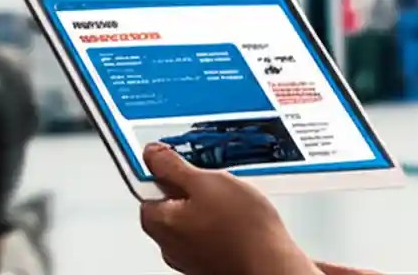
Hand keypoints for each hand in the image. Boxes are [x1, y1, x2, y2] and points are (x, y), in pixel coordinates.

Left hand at [139, 143, 320, 274]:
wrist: (269, 262)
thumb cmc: (241, 228)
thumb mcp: (206, 181)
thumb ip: (174, 167)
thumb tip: (152, 154)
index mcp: (160, 222)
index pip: (149, 190)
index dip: (168, 173)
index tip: (186, 163)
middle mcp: (169, 245)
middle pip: (172, 206)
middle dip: (193, 191)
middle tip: (217, 182)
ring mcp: (190, 257)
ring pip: (193, 221)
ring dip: (210, 208)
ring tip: (235, 201)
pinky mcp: (210, 263)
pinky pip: (210, 236)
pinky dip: (222, 226)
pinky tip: (241, 219)